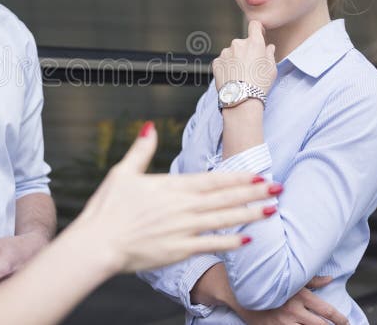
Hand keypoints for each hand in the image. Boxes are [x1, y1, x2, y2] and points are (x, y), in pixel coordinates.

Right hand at [71, 121, 281, 273]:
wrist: (98, 243)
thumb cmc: (107, 208)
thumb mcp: (123, 172)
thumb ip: (141, 150)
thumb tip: (149, 126)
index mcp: (172, 186)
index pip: (214, 179)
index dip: (239, 177)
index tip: (259, 173)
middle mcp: (183, 207)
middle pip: (226, 198)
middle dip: (254, 192)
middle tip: (278, 188)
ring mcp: (184, 229)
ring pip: (224, 220)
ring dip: (249, 214)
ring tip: (271, 210)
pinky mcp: (180, 250)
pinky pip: (212, 245)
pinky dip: (231, 242)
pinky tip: (248, 239)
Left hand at [212, 20, 275, 92]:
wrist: (241, 98)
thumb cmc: (259, 84)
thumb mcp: (271, 69)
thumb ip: (269, 54)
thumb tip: (269, 48)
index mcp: (254, 43)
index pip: (254, 25)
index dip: (257, 28)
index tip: (258, 33)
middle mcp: (238, 44)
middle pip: (242, 43)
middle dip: (246, 51)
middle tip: (250, 67)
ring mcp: (225, 53)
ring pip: (231, 52)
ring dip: (235, 59)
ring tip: (240, 75)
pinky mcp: (216, 62)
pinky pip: (223, 61)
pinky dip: (227, 67)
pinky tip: (232, 78)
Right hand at [238, 276, 347, 324]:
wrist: (239, 291)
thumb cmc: (267, 281)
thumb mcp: (290, 277)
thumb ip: (311, 280)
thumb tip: (330, 279)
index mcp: (299, 295)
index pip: (326, 311)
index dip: (339, 318)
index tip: (345, 321)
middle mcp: (293, 310)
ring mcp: (283, 322)